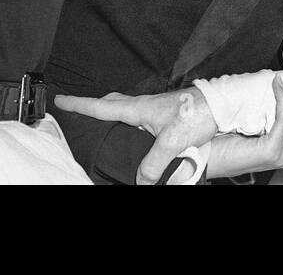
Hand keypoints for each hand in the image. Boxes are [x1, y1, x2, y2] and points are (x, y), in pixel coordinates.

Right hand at [54, 87, 217, 184]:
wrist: (222, 103)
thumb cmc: (197, 113)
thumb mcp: (172, 142)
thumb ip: (153, 163)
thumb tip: (141, 182)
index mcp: (139, 108)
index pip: (102, 107)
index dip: (79, 105)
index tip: (60, 100)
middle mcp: (144, 105)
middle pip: (111, 103)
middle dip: (92, 106)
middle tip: (77, 110)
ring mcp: (154, 108)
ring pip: (125, 107)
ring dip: (111, 112)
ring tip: (102, 122)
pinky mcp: (165, 114)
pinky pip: (138, 115)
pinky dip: (128, 120)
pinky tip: (134, 132)